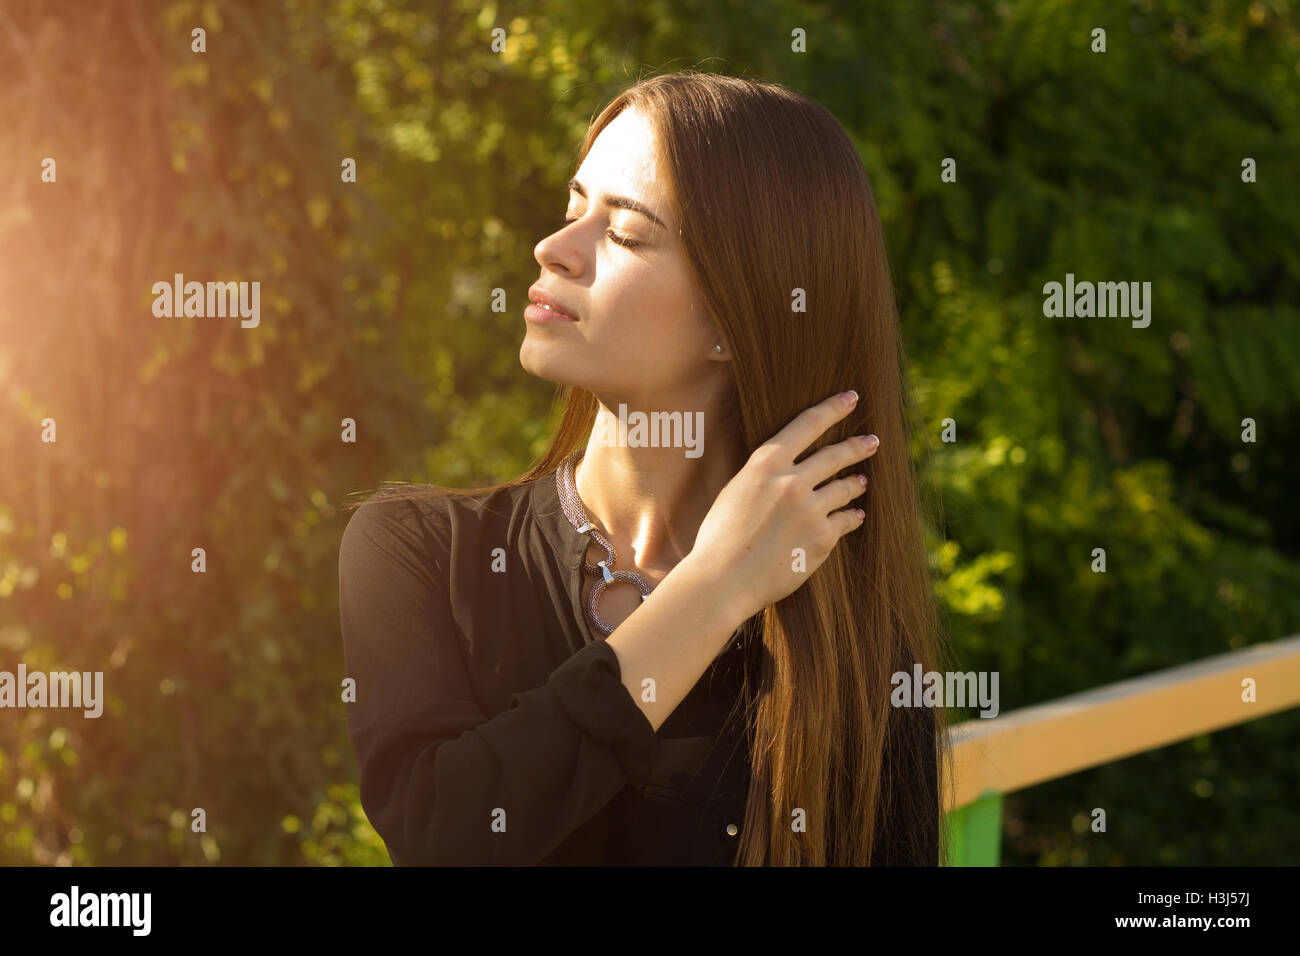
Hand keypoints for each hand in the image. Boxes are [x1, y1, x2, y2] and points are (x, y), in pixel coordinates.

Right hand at [687, 390, 877, 622]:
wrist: (723, 580)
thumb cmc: (719, 539)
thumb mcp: (734, 492)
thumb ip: (761, 477)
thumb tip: (781, 472)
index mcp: (766, 464)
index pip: (807, 424)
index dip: (833, 408)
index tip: (851, 398)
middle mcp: (792, 481)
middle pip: (835, 455)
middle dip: (857, 446)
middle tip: (871, 441)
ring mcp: (811, 509)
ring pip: (844, 488)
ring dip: (855, 484)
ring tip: (861, 482)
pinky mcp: (823, 538)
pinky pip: (846, 521)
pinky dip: (852, 517)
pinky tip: (856, 515)